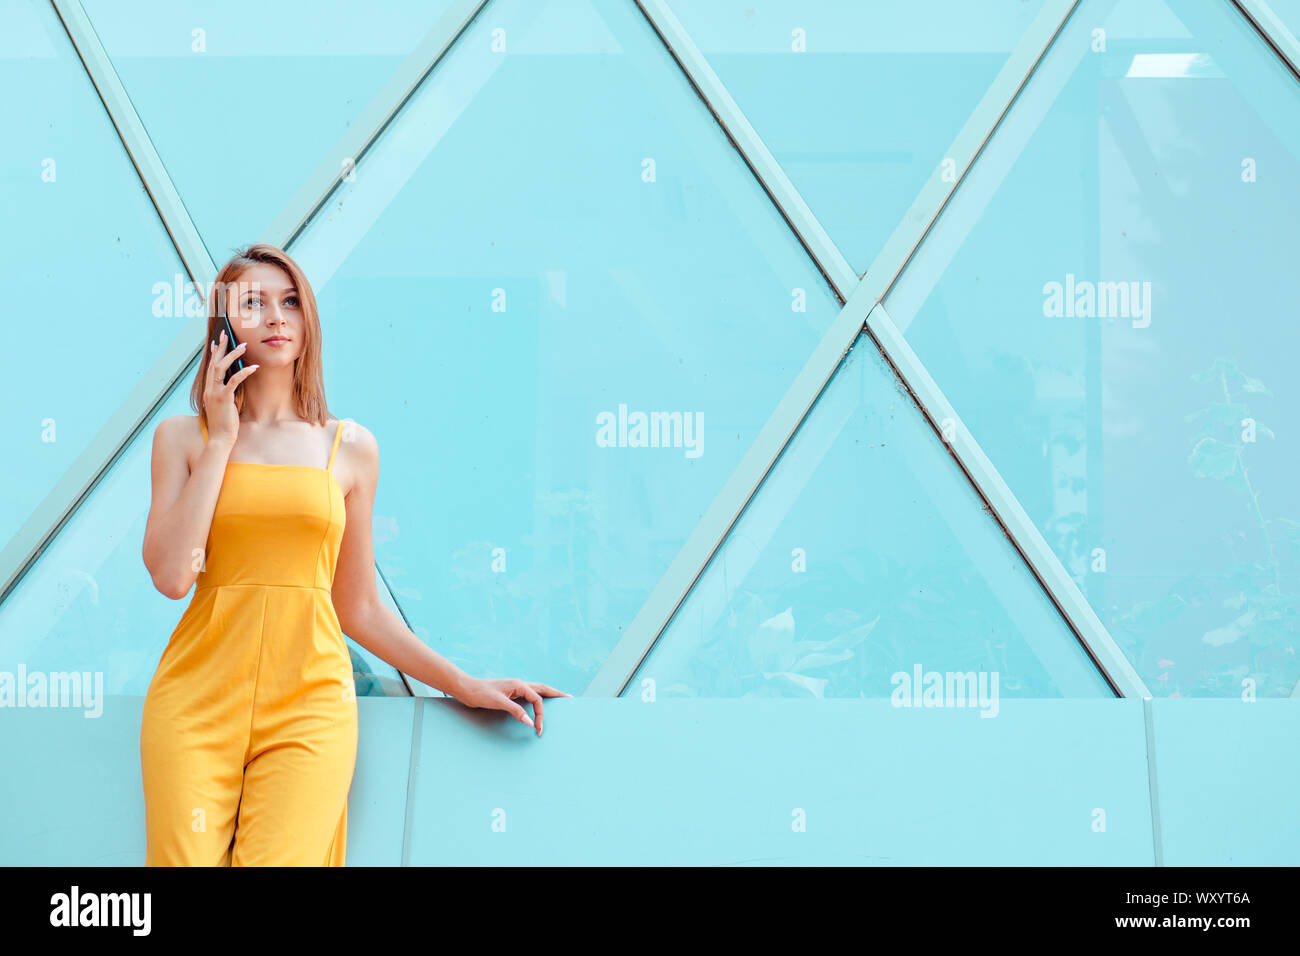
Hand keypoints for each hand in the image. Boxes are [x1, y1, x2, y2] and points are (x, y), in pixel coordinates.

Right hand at [203, 328, 257, 445]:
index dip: (214, 353)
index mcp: (208, 390)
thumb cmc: (224, 424)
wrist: (220, 439)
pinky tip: (254, 367)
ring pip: (220, 368)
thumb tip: (233, 383)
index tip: (218, 341)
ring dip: (232, 355)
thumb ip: (226, 393)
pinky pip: (234, 381)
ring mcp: (215, 393)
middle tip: (226, 334)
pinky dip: (244, 372)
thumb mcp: (224, 405)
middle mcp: (209, 389)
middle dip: (221, 347)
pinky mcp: (224, 399)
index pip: (210, 367)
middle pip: (213, 362)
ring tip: (243, 346)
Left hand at [455, 677, 571, 734]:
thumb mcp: (498, 703)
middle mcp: (519, 684)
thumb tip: (530, 722)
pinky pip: (528, 695)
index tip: (538, 729)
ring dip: (548, 694)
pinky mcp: (510, 693)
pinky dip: (537, 698)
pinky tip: (538, 702)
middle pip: (543, 689)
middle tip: (570, 698)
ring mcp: (515, 688)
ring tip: (560, 698)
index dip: (541, 715)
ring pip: (537, 690)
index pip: (537, 700)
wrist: (466, 689)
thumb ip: (516, 711)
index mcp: (519, 685)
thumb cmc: (480, 694)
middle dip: (557, 694)